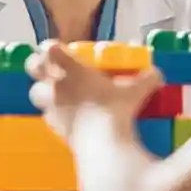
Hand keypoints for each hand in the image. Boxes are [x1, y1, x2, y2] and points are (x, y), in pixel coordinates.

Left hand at [26, 41, 163, 141]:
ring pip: (35, 94)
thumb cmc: (116, 109)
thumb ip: (146, 79)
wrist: (102, 142)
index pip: (50, 50)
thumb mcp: (136, 91)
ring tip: (56, 92)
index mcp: (71, 70)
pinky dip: (54, 114)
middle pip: (33, 68)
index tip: (57, 48)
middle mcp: (57, 86)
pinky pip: (48, 117)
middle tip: (49, 67)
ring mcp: (53, 108)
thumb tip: (156, 73)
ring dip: (43, 91)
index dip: (51, 47)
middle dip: (38, 66)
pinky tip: (66, 116)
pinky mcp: (55, 128)